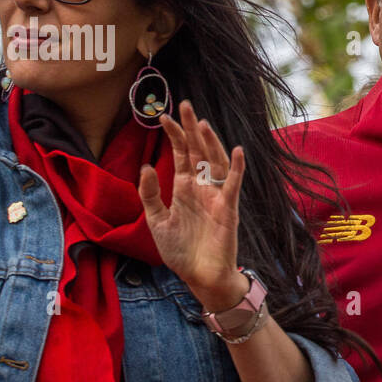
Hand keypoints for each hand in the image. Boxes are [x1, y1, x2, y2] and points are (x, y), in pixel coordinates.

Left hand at [139, 99, 246, 310]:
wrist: (199, 277)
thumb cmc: (180, 252)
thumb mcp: (156, 221)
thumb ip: (149, 195)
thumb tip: (146, 166)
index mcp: (184, 189)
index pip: (181, 154)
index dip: (174, 135)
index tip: (163, 116)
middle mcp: (201, 187)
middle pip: (198, 151)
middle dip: (192, 129)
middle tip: (186, 104)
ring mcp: (216, 196)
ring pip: (214, 162)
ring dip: (210, 142)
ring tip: (202, 123)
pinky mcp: (228, 209)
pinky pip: (233, 185)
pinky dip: (236, 168)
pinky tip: (236, 151)